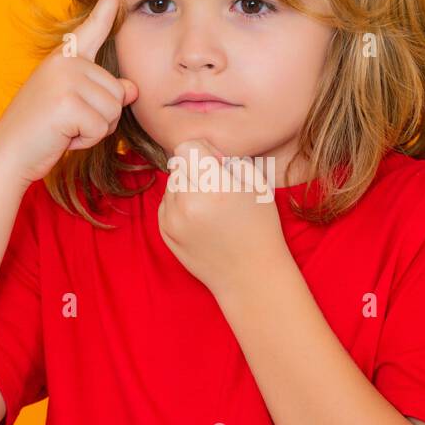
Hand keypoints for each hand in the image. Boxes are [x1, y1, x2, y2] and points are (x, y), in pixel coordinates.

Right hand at [0, 0, 137, 185]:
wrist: (10, 154)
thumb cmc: (43, 131)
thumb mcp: (76, 105)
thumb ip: (102, 92)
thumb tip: (130, 89)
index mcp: (67, 56)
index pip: (95, 24)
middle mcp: (67, 61)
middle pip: (118, 90)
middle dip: (101, 116)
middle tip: (68, 121)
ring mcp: (66, 79)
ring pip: (114, 109)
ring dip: (95, 129)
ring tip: (65, 128)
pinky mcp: (67, 102)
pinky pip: (103, 127)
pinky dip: (87, 140)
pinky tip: (63, 136)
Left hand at [157, 138, 290, 297]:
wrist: (249, 276)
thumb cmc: (260, 228)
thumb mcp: (256, 185)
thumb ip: (228, 160)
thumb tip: (203, 151)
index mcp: (215, 189)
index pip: (188, 148)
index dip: (204, 152)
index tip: (218, 166)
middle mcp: (188, 204)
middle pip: (179, 164)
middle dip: (196, 170)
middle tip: (216, 188)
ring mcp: (172, 220)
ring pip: (172, 182)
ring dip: (188, 187)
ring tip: (210, 207)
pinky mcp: (164, 231)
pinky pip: (166, 202)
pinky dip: (180, 204)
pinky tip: (201, 219)